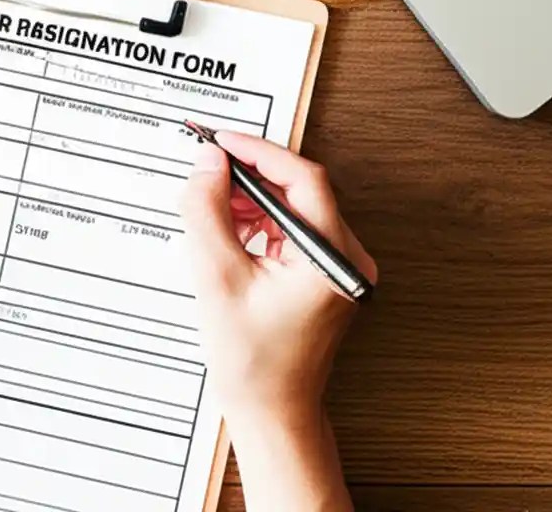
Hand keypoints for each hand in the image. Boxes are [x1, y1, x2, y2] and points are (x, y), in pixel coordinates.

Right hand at [179, 131, 376, 511]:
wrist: (271, 410)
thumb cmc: (255, 364)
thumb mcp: (218, 279)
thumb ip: (207, 214)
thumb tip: (206, 166)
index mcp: (332, 258)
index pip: (303, 178)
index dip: (258, 152)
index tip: (223, 141)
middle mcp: (345, 259)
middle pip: (298, 190)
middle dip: (248, 178)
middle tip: (207, 172)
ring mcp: (336, 267)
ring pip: (292, 208)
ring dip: (250, 202)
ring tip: (210, 209)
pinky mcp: (321, 274)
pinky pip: (289, 231)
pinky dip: (257, 224)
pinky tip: (227, 232)